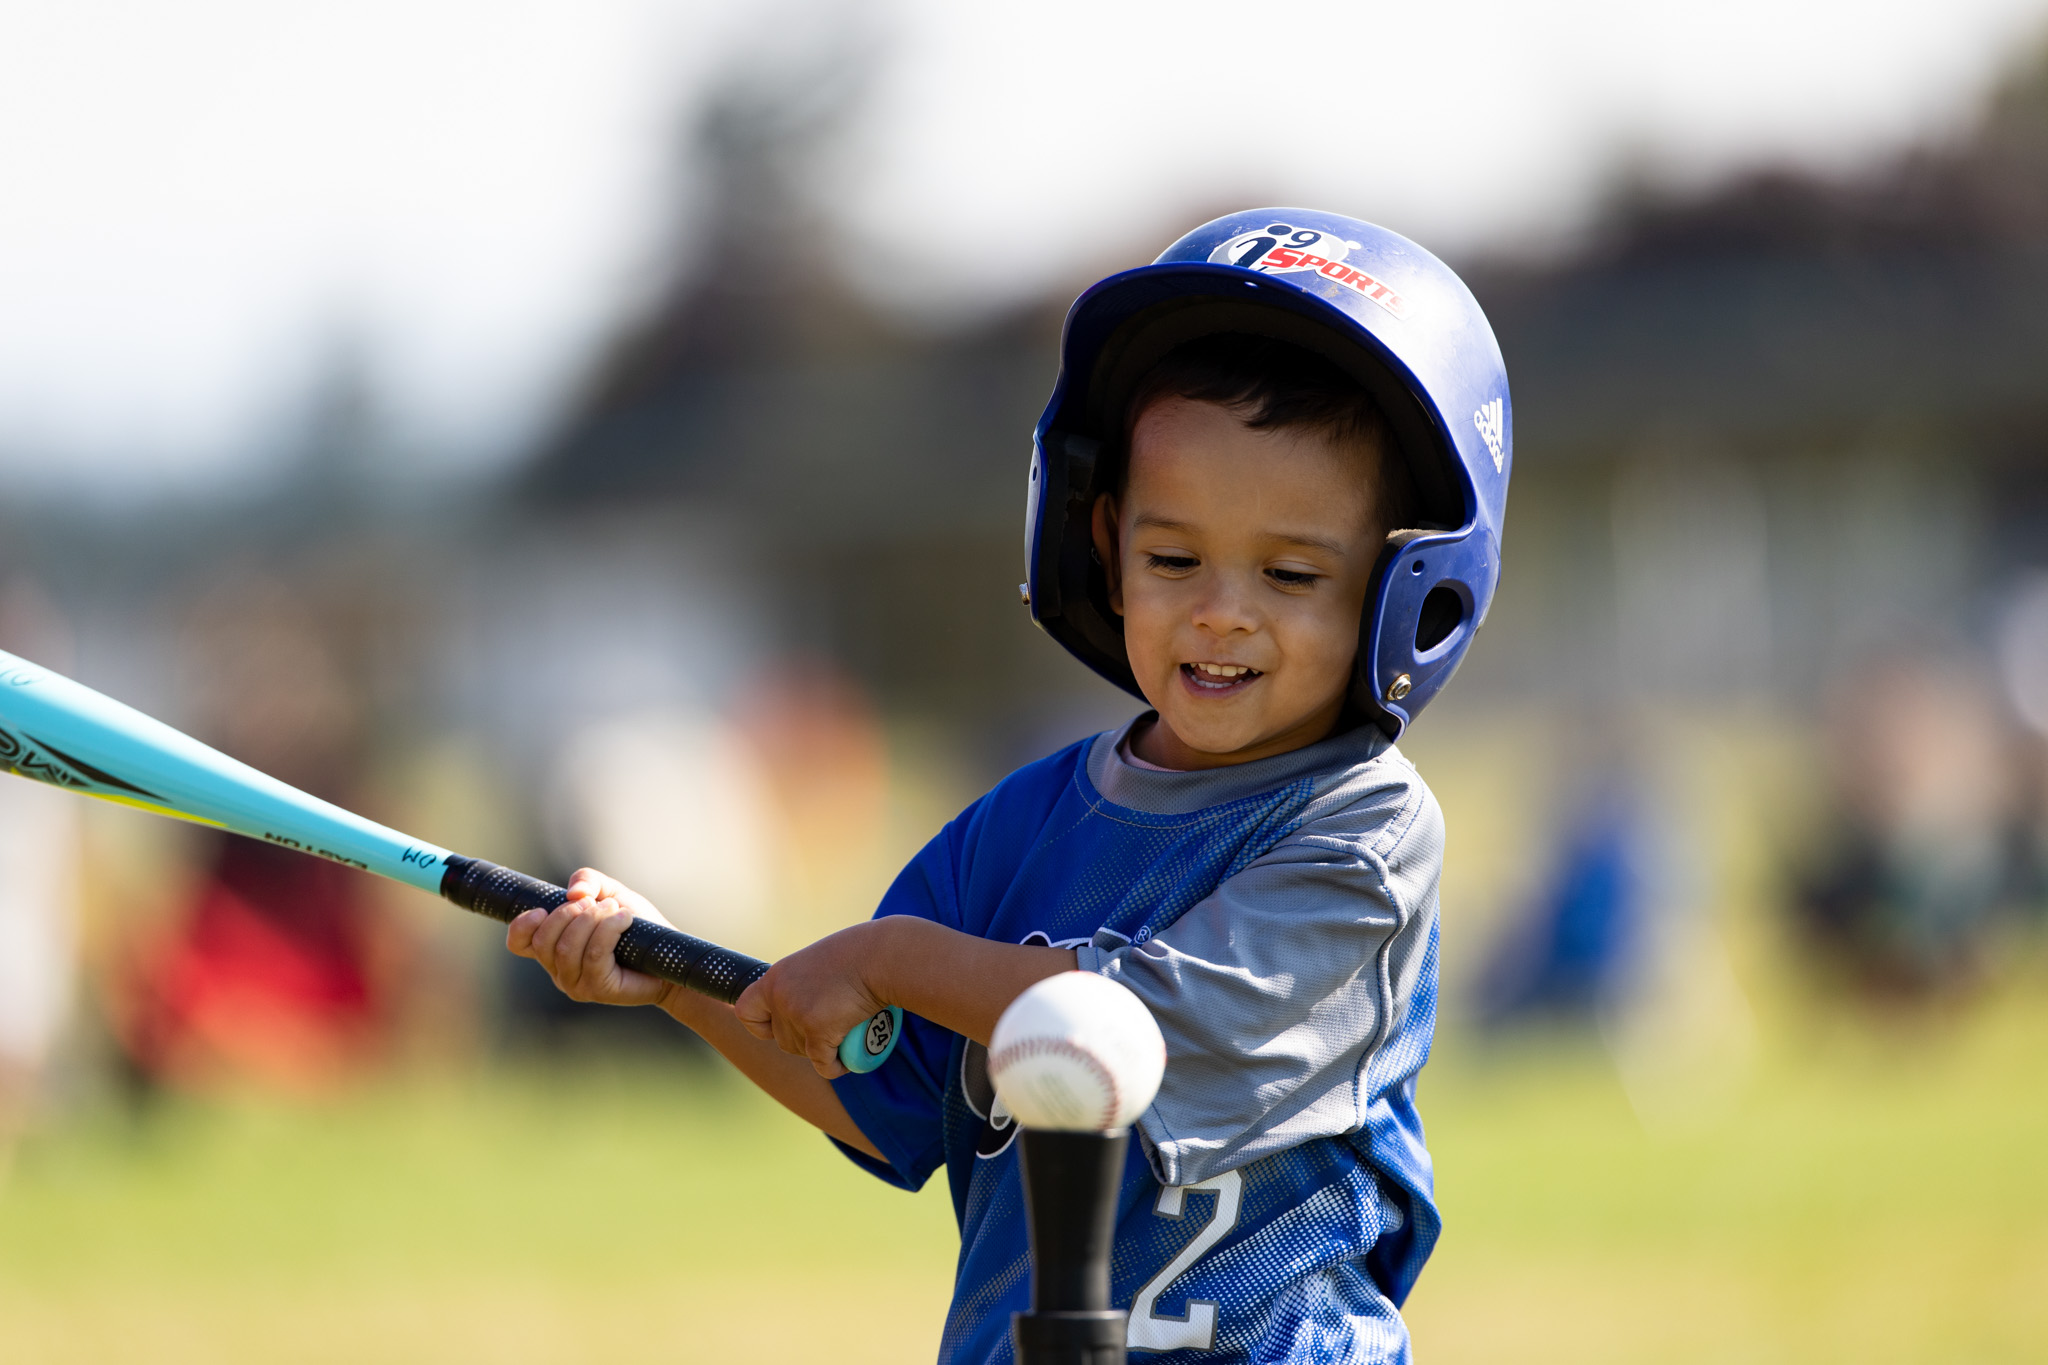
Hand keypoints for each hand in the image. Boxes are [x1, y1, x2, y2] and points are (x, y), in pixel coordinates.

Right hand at [505, 867, 675, 1007]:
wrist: (668, 953)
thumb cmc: (636, 925)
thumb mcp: (610, 893)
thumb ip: (588, 881)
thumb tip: (573, 893)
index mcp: (554, 948)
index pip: (518, 943)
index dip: (521, 926)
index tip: (541, 909)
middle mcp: (559, 970)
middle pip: (545, 941)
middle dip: (569, 914)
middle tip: (597, 903)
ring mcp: (577, 984)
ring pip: (568, 948)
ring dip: (593, 920)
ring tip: (616, 910)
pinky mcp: (599, 989)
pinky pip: (595, 954)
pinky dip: (610, 929)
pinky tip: (625, 919)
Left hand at [736, 919, 895, 1078]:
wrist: (882, 956)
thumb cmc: (860, 953)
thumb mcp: (819, 962)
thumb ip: (804, 982)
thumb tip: (808, 999)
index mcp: (776, 976)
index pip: (746, 1010)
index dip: (761, 1025)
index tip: (777, 1026)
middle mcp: (780, 996)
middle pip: (781, 1038)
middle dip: (802, 1041)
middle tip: (827, 1030)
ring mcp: (797, 1014)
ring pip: (802, 1052)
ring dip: (820, 1053)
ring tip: (840, 1042)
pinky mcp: (818, 1031)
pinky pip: (822, 1064)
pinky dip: (835, 1067)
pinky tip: (843, 1063)